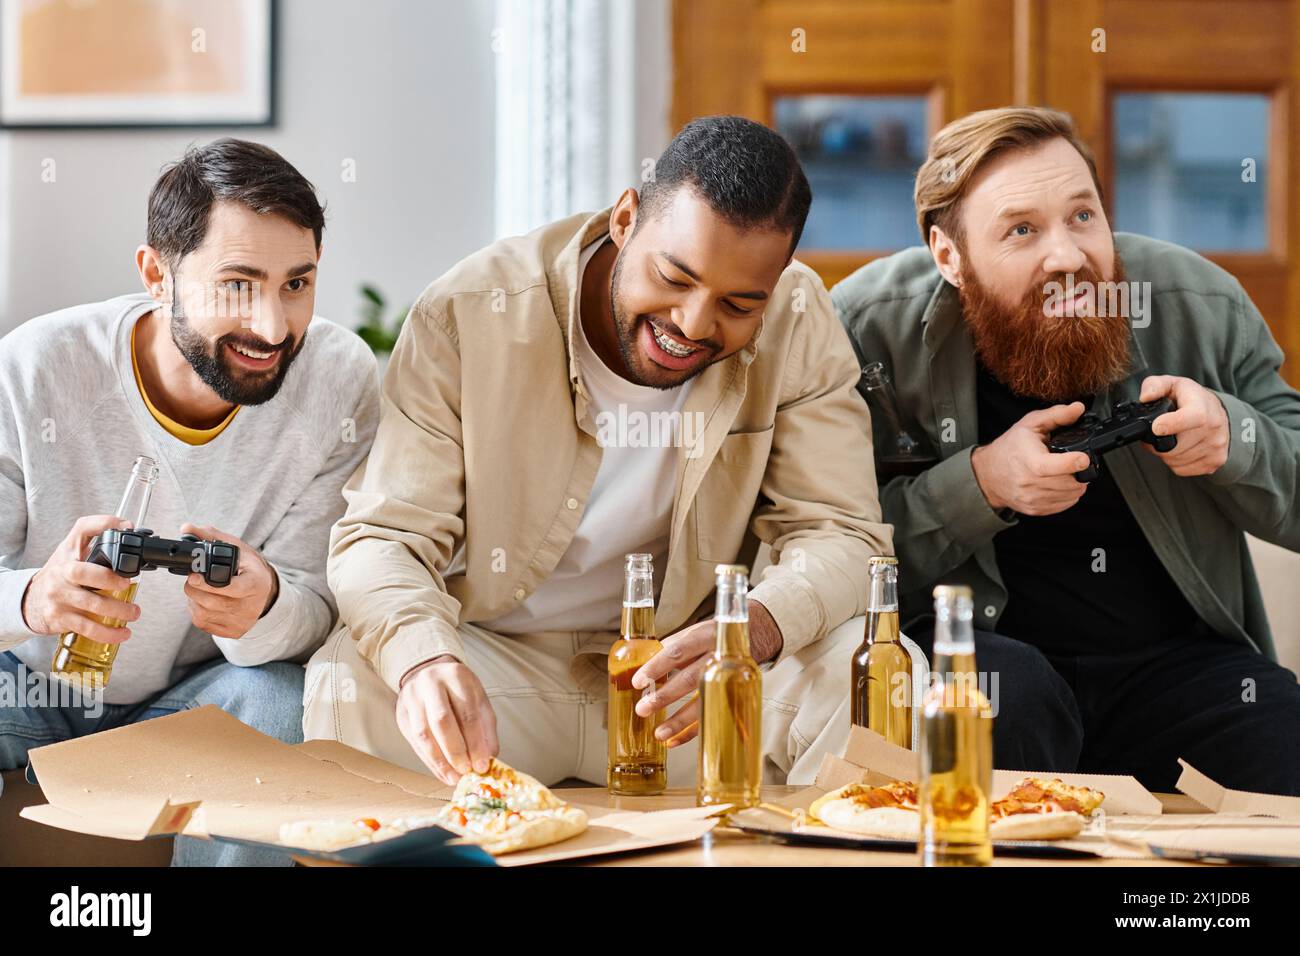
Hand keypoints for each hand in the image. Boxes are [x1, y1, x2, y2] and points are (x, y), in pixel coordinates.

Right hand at [20, 515, 140, 641]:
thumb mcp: (71, 550)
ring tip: (134, 613)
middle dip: (109, 579)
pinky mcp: (60, 619)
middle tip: (128, 584)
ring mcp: (59, 598)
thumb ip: (95, 535)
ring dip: (119, 611)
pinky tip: (122, 634)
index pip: (82, 531)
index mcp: (68, 554)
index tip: (127, 528)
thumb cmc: (60, 573)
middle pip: (83, 573)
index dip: (104, 525)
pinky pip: (88, 628)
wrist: (31, 599)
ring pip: (91, 605)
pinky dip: (108, 633)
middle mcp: (60, 574)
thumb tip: (127, 526)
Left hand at [180, 524, 277, 638]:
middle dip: (194, 588)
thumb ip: (211, 536)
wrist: (265, 592)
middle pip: (212, 602)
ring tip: (200, 589)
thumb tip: (186, 528)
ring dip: (193, 599)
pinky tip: (204, 601)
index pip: (233, 588)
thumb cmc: (248, 568)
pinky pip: (203, 623)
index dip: (210, 584)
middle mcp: (252, 606)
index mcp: (257, 583)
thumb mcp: (237, 548)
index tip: (193, 577)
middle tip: (192, 578)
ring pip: (203, 613)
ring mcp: (242, 621)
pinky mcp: (233, 632)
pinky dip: (196, 611)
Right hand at [397, 655, 498, 784]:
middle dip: (455, 751)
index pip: (467, 712)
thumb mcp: (478, 699)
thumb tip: (490, 757)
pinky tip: (442, 772)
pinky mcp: (401, 714)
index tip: (482, 764)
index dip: (475, 742)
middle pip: (442, 721)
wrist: (429, 673)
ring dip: (440, 761)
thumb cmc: (458, 690)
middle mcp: (430, 683)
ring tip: (453, 778)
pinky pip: (414, 742)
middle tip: (467, 771)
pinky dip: (429, 761)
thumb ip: (486, 726)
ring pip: (423, 733)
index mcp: (456, 676)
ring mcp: (412, 698)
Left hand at [630, 600, 782, 747]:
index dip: (657, 667)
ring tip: (659, 733)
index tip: (638, 681)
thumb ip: (670, 647)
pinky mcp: (733, 694)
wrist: (756, 635)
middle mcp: (718, 657)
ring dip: (679, 721)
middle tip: (643, 709)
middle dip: (665, 696)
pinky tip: (674, 740)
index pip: (678, 652)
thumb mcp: (694, 632)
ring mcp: (728, 678)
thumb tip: (641, 663)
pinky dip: (692, 730)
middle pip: (690, 679)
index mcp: (705, 636)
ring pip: (703, 702)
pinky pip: (713, 715)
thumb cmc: (714, 636)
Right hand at [970, 402, 1092, 515]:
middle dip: (1080, 472)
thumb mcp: (1030, 425)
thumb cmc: (1009, 449)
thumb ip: (1056, 415)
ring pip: (1071, 495)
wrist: (988, 474)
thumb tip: (1078, 408)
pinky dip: (1068, 494)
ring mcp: (1033, 499)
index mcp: (1030, 461)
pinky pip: (1065, 505)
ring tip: (1066, 472)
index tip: (1083, 458)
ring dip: (1076, 484)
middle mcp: (1031, 483)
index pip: (1056, 466)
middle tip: (1074, 462)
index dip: (1075, 462)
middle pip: (1071, 482)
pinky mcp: (1036, 509)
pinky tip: (1060, 483)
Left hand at [1139, 375, 1229, 476]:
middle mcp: (1213, 428)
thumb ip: (1154, 386)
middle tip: (1158, 431)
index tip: (1156, 427)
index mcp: (1203, 407)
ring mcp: (1215, 447)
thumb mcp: (1173, 384)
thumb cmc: (1192, 399)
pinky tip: (1179, 448)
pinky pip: (1181, 469)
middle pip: (1174, 446)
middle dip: (1157, 441)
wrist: (1218, 413)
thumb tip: (1145, 397)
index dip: (1171, 424)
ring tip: (1170, 438)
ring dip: (1165, 453)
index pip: (1193, 417)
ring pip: (1174, 460)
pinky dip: (1174, 461)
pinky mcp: (1214, 462)